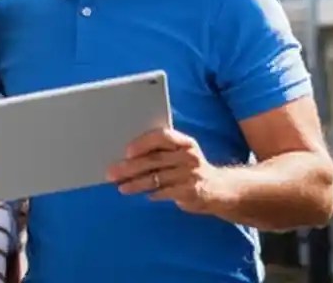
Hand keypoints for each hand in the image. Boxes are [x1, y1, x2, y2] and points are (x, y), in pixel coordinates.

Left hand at [106, 128, 233, 215]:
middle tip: (112, 172)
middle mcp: (189, 156)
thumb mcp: (181, 155)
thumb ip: (161, 152)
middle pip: (154, 159)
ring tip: (120, 186)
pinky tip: (142, 195)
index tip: (127, 151)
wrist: (220, 190)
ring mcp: (191, 174)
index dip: (143, 142)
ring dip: (135, 183)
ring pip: (156, 178)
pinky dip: (152, 194)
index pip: (163, 136)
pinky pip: (165, 192)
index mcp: (185, 142)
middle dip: (130, 167)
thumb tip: (126, 157)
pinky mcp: (191, 192)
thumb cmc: (190, 169)